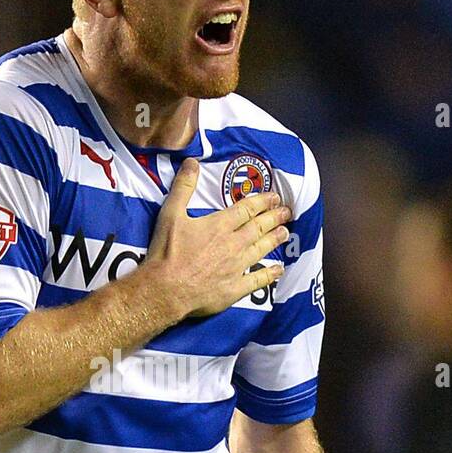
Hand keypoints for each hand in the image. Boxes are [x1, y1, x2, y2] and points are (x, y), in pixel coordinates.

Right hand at [146, 158, 291, 318]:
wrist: (165, 290)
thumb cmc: (166, 253)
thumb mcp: (170, 214)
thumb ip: (183, 188)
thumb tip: (192, 163)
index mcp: (219, 225)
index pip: (247, 209)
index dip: (262, 201)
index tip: (274, 197)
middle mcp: (233, 244)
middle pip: (259, 227)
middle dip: (274, 217)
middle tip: (286, 212)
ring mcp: (236, 267)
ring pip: (261, 249)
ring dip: (274, 239)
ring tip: (285, 232)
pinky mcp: (234, 289)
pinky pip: (257, 280)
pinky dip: (270, 274)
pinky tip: (279, 270)